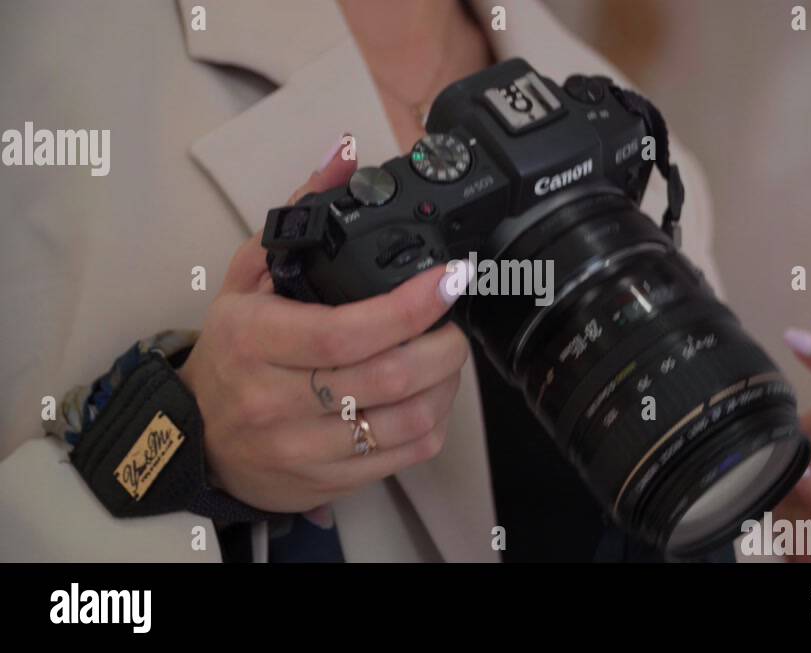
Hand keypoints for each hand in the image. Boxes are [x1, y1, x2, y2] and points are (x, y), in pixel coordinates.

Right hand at [177, 137, 471, 520]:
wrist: (199, 439)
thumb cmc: (231, 354)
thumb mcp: (247, 279)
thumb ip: (298, 216)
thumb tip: (343, 159)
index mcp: (253, 342)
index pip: (344, 331)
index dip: (410, 306)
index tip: (450, 279)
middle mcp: (275, 401)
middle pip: (388, 378)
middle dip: (444, 346)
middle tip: (451, 324)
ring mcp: (302, 448)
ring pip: (405, 422)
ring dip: (446, 384)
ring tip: (444, 357)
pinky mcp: (327, 481)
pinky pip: (405, 457)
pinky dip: (434, 421)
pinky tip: (430, 397)